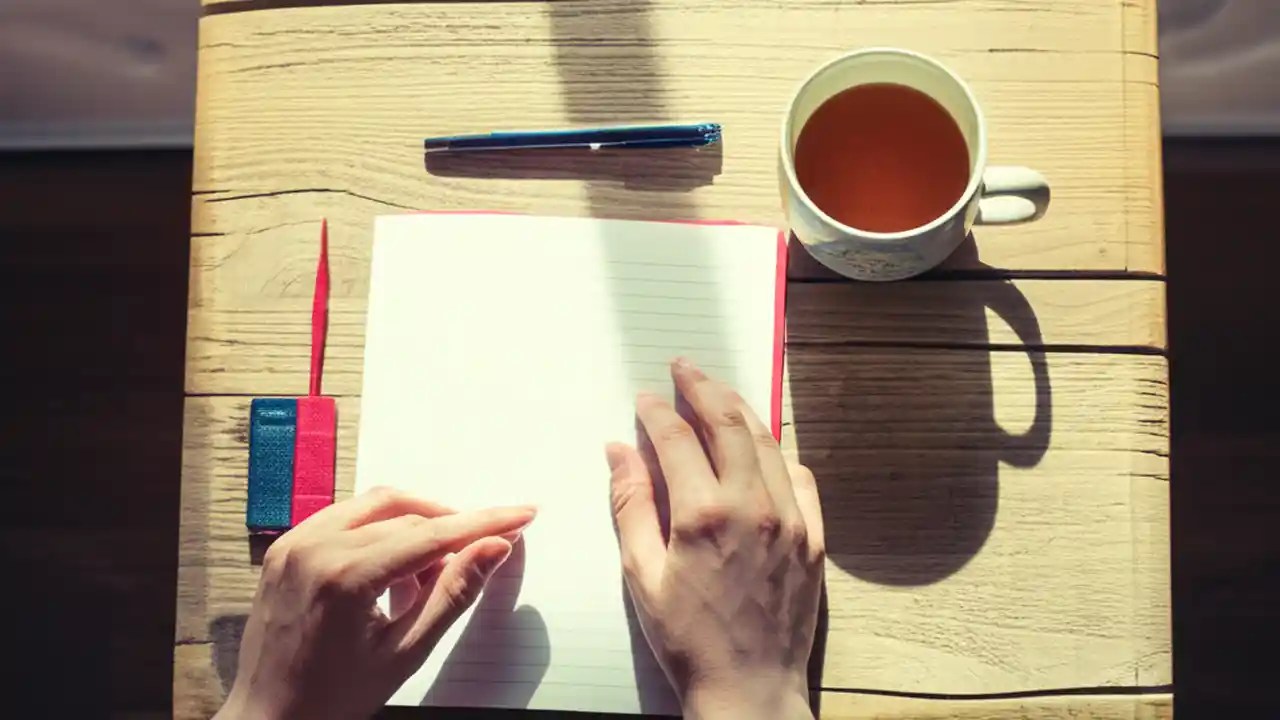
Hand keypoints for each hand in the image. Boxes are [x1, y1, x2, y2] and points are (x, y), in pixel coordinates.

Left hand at [216, 487, 535, 719]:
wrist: (267, 717)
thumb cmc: (332, 697)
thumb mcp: (405, 652)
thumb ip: (453, 594)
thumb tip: (495, 548)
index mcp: (345, 578)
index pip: (431, 536)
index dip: (483, 523)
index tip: (519, 514)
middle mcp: (315, 549)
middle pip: (406, 517)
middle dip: (449, 532)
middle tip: (477, 556)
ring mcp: (295, 543)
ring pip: (376, 505)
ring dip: (416, 523)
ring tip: (428, 572)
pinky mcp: (286, 546)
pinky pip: (345, 516)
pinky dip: (379, 528)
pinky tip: (392, 566)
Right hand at [608, 358, 823, 719]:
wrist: (749, 689)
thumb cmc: (686, 640)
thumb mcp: (642, 575)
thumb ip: (630, 505)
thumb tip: (619, 450)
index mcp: (703, 514)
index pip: (676, 438)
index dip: (657, 412)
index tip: (645, 398)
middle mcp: (752, 506)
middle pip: (728, 422)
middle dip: (703, 387)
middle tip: (685, 367)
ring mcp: (790, 519)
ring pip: (766, 442)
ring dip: (740, 410)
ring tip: (718, 393)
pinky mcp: (813, 538)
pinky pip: (800, 477)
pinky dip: (776, 452)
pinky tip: (760, 446)